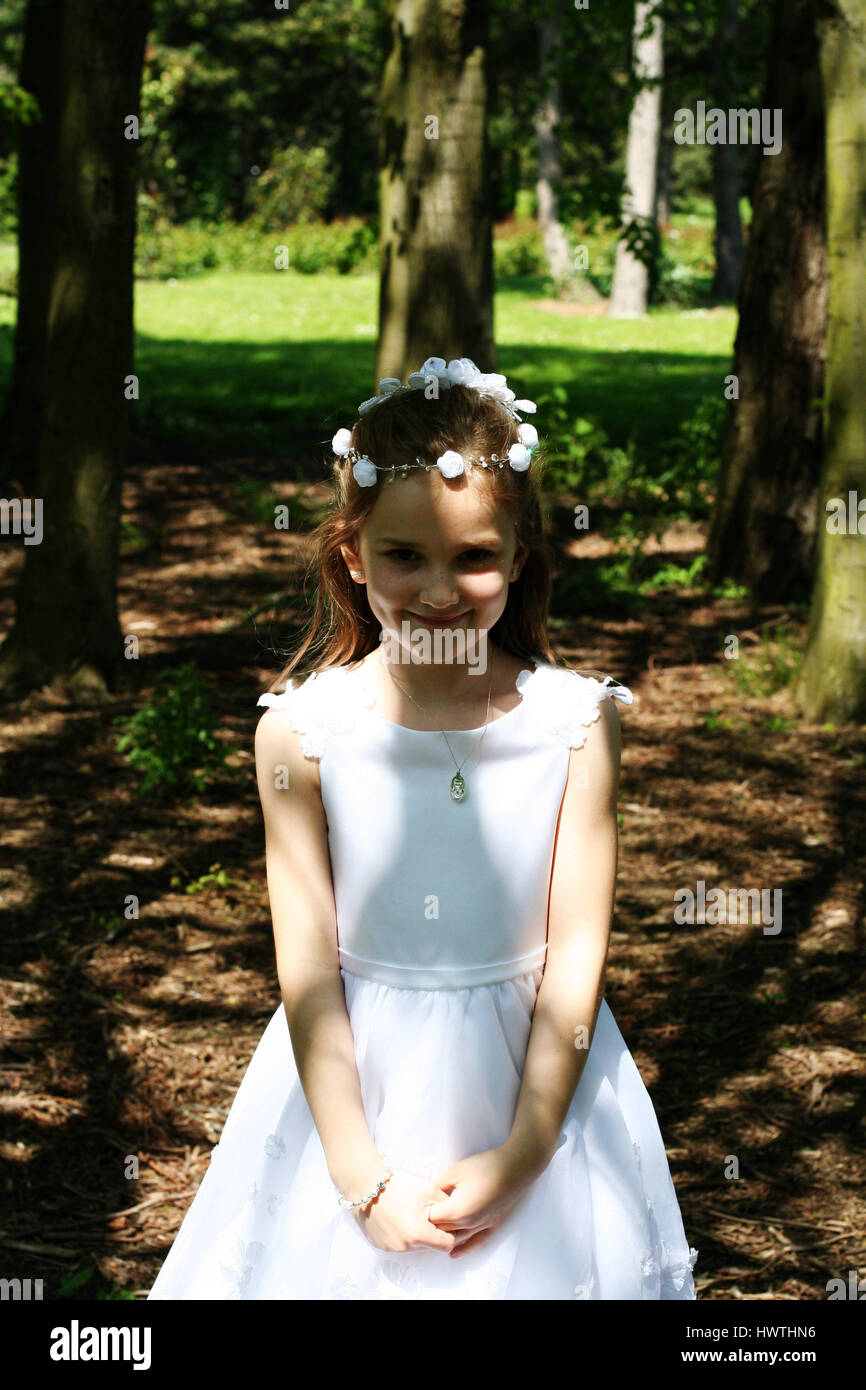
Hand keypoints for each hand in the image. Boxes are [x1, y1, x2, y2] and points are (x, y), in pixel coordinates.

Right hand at [351, 1168, 456, 1254]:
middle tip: (425, 1213)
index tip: (445, 1221)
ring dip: (417, 1234)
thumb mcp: (429, 1190)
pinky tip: (396, 1217)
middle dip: (432, 1233)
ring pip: (415, 1247)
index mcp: (419, 1235)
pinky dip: (401, 1234)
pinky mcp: (380, 1246)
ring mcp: (391, 1248)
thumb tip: (457, 1217)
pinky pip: (399, 1244)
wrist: (364, 1184)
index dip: (449, 1233)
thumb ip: (447, 1207)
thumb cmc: (397, 1185)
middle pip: (430, 1247)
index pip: (447, 1245)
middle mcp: (404, 1247)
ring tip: (409, 1212)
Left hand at [426, 1145, 542, 1257]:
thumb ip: (438, 1183)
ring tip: (433, 1231)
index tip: (420, 1203)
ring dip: (445, 1235)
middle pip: (443, 1231)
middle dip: (432, 1224)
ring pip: (457, 1238)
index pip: (432, 1219)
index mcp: (457, 1210)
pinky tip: (454, 1253)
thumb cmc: (486, 1166)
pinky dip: (464, 1249)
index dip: (424, 1211)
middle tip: (424, 1214)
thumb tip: (426, 1191)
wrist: (515, 1168)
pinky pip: (476, 1242)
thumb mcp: (456, 1170)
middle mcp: (468, 1224)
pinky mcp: (492, 1225)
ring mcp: (482, 1227)